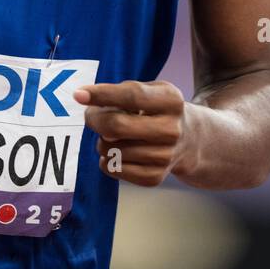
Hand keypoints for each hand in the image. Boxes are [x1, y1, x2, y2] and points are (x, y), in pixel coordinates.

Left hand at [73, 79, 192, 186]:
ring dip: (102, 141)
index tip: (79, 95)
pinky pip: (113, 168)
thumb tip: (86, 100)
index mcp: (171, 101)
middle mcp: (172, 130)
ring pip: (110, 149)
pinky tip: (118, 152)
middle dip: (94, 120)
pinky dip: (107, 160)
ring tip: (113, 136)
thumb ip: (122, 93)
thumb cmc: (159, 110)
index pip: (131, 96)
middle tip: (91, 116)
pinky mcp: (155, 177)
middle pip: (116, 126)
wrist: (190, 140)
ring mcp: (165, 156)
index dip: (102, 95)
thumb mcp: (152, 91)